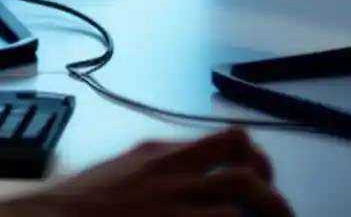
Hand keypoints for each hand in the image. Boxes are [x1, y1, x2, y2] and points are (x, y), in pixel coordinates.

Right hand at [0, 128, 292, 216]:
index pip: (222, 141)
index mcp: (158, 154)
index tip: (257, 173)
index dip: (250, 158)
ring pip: (247, 193)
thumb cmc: (75, 204)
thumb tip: (172, 179)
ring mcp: (178, 200)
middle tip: (276, 205)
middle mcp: (174, 170)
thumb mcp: (117, 172)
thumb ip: (147, 169)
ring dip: (272, 209)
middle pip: (243, 159)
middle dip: (270, 182)